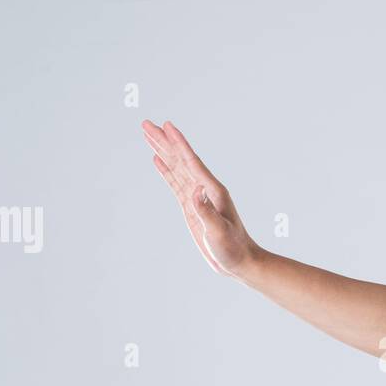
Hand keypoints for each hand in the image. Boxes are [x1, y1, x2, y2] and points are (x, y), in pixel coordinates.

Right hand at [142, 119, 261, 277]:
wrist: (240, 261)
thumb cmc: (233, 248)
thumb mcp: (218, 231)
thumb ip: (206, 211)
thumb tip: (196, 190)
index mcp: (212, 190)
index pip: (191, 161)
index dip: (178, 143)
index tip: (166, 125)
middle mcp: (204, 189)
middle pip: (180, 159)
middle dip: (164, 141)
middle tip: (146, 124)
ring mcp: (197, 197)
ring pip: (176, 168)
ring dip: (162, 151)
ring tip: (148, 134)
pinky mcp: (191, 207)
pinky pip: (176, 183)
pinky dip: (166, 170)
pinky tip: (158, 160)